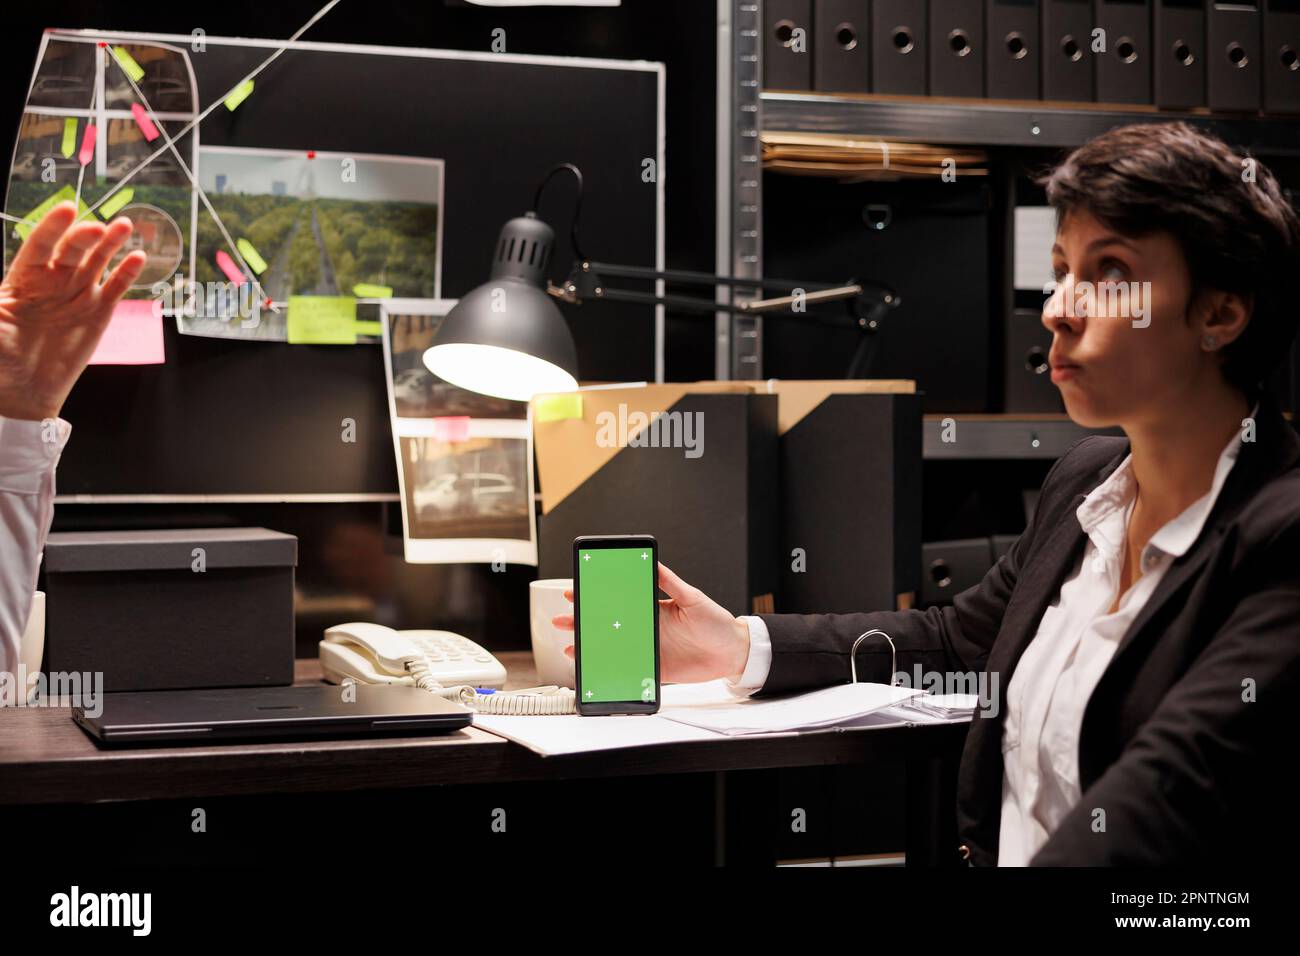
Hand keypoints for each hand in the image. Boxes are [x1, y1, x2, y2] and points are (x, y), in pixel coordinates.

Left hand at [0, 202, 146, 420]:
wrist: (25, 390)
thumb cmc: (0, 358)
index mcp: (25, 279)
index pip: (39, 245)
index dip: (53, 228)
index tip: (67, 210)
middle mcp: (54, 281)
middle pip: (72, 250)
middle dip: (84, 237)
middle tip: (98, 228)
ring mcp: (79, 295)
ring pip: (97, 262)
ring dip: (111, 243)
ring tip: (124, 227)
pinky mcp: (100, 312)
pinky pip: (116, 288)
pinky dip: (127, 273)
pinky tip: (138, 258)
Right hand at [553, 561, 750, 682]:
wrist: (734, 652)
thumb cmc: (717, 623)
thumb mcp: (693, 598)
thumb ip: (671, 583)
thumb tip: (653, 562)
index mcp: (652, 608)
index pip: (619, 600)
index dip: (597, 596)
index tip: (576, 591)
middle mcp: (647, 628)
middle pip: (609, 625)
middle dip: (583, 622)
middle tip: (563, 619)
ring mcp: (649, 649)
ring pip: (614, 648)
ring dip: (592, 647)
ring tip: (571, 646)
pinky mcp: (656, 669)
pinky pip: (629, 670)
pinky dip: (612, 670)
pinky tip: (596, 668)